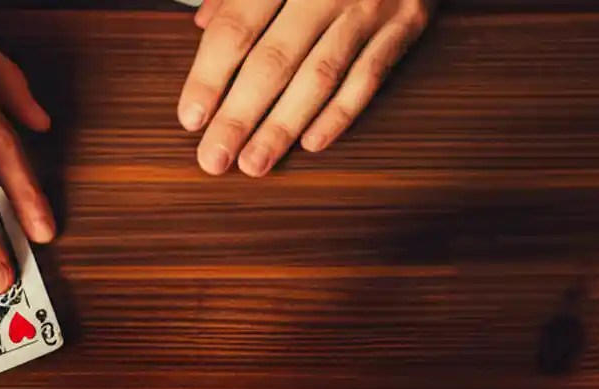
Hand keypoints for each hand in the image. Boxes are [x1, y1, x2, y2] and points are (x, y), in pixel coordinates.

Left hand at [178, 0, 433, 175]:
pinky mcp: (406, 22)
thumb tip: (203, 24)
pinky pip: (369, 76)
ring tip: (254, 163)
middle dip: (240, 116)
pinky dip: (340, 113)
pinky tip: (311, 143)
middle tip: (215, 157)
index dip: (210, 76)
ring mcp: (369, 5)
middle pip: (273, 60)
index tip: (191, 117)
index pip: (237, 27)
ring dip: (283, 127)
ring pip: (319, 76)